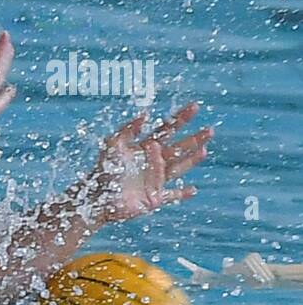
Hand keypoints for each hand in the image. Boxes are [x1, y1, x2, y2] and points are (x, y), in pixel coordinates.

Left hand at [81, 102, 212, 225]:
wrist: (94, 196)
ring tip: (204, 151)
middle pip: (178, 148)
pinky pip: (171, 196)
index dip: (180, 118)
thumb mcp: (112, 144)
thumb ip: (127, 129)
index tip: (195, 107)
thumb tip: (146, 114)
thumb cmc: (102, 169)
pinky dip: (182, 194)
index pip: (166, 129)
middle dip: (194, 139)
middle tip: (209, 130)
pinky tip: (192, 190)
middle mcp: (152, 162)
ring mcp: (155, 180)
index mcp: (144, 147)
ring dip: (192, 160)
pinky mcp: (153, 198)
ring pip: (178, 168)